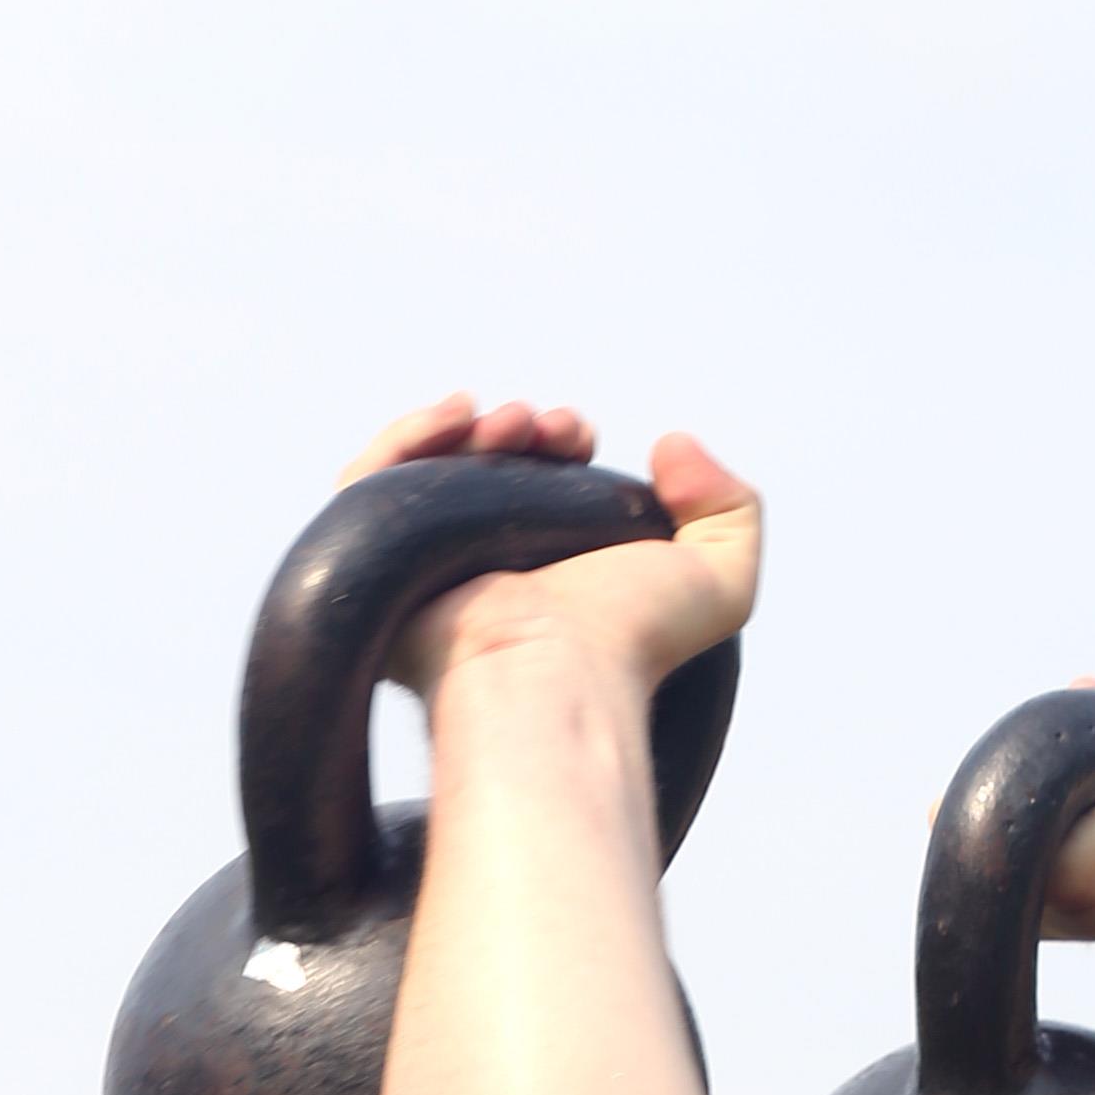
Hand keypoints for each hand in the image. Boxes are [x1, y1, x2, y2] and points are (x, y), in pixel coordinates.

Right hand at [340, 392, 761, 701]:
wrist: (554, 679)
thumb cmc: (631, 647)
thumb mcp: (721, 582)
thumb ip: (730, 507)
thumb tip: (673, 444)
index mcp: (549, 575)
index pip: (539, 486)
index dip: (560, 441)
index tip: (579, 433)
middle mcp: (484, 575)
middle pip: (484, 471)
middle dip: (521, 429)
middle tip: (549, 429)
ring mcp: (426, 572)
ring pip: (427, 472)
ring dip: (470, 427)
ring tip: (509, 424)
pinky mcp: (373, 568)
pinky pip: (364, 483)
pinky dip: (405, 437)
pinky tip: (454, 415)